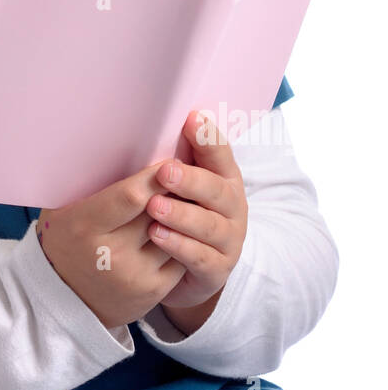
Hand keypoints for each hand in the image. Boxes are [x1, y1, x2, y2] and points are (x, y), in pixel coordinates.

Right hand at [37, 161, 188, 332]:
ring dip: (186, 213)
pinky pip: (181, 255)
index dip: (155, 175)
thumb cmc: (66, 237)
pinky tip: (184, 224)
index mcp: (86, 225)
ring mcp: (135, 275)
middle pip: (159, 212)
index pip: (132, 195)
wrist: (64, 297)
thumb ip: (89, 179)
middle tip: (187, 171)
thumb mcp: (63, 205)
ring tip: (190, 195)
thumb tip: (120, 140)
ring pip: (177, 233)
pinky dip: (185, 238)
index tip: (168, 159)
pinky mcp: (153, 291)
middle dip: (176, 189)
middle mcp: (111, 253)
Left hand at [145, 109, 247, 317]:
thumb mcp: (183, 185)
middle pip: (216, 190)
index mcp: (225, 178)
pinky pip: (200, 257)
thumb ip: (177, 158)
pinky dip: (179, 246)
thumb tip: (160, 123)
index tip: (190, 119)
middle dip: (191, 179)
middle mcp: (233, 207)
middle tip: (165, 171)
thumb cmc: (184, 213)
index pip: (221, 153)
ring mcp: (229, 240)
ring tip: (154, 207)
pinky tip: (158, 236)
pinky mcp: (218, 270)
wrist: (192, 269)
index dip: (208, 137)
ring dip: (181, 215)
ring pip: (208, 225)